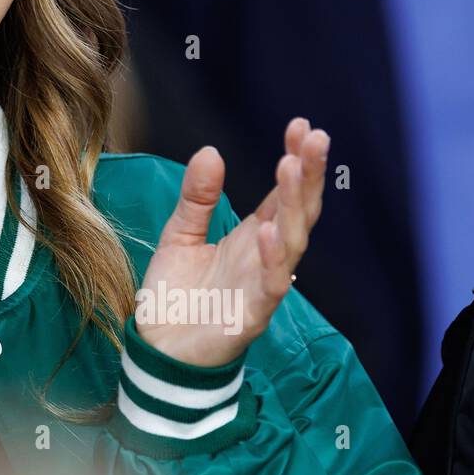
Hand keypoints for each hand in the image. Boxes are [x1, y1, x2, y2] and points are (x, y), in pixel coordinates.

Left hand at [137, 118, 329, 366]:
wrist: (158, 348)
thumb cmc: (176, 294)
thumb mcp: (180, 234)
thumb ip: (197, 197)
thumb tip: (211, 150)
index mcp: (253, 236)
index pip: (283, 193)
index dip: (296, 161)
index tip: (301, 126)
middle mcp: (265, 257)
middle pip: (298, 210)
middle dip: (309, 174)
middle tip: (315, 137)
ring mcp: (263, 284)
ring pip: (293, 241)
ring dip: (295, 205)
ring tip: (293, 167)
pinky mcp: (252, 313)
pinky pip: (272, 284)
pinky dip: (275, 258)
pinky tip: (271, 230)